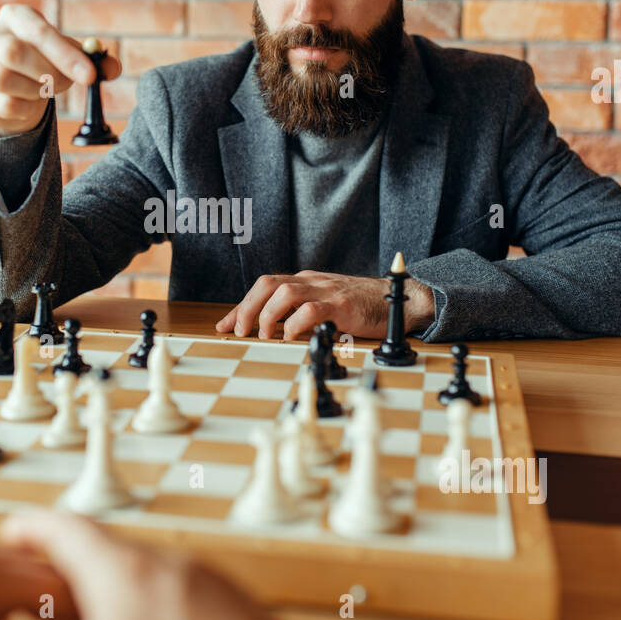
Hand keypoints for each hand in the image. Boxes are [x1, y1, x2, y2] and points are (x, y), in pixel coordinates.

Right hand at [0, 3, 121, 135]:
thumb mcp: (69, 57)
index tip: (90, 76)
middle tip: (67, 84)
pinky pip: (4, 103)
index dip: (66, 55)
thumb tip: (112, 67)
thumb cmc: (45, 65)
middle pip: (12, 51)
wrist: (15, 92)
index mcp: (15, 16)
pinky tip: (31, 103)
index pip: (38, 31)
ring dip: (36, 90)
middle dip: (48, 72)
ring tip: (46, 90)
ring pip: (4, 78)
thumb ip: (94, 61)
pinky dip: (27, 108)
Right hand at [0, 510, 295, 619]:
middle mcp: (174, 568)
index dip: (28, 531)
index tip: (8, 536)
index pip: (62, 526)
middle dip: (67, 572)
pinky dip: (155, 615)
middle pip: (106, 552)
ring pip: (149, 579)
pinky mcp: (244, 617)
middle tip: (36, 595)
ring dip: (112, 597)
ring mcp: (216, 590)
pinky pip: (185, 602)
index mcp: (125, 570)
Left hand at [214, 270, 434, 340]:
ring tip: (264, 336)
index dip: (241, 307)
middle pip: (267, 284)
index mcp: (304, 281)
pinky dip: (295, 324)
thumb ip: (299, 315)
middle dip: (247, 308)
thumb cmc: (359, 308)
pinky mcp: (342, 305)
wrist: (396, 301)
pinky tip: (290, 338)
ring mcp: (326, 290)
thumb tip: (270, 333)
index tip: (224, 326)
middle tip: (238, 332)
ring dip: (267, 315)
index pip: (263, 287)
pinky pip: (311, 310)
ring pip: (284, 292)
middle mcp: (311, 281)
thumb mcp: (323, 307)